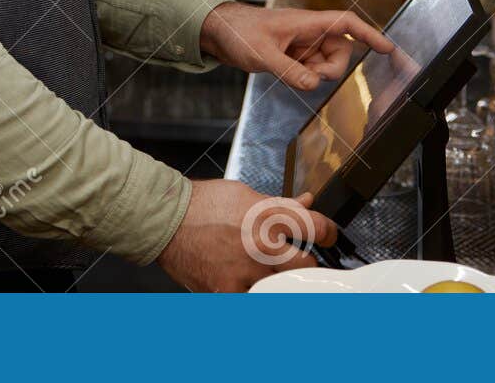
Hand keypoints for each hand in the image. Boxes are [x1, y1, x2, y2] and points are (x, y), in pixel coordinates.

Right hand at [157, 180, 337, 291]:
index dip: (328, 232)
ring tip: (271, 273)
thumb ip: (279, 202)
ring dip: (281, 281)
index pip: (316, 227)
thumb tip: (306, 201)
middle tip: (297, 259)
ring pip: (283, 286)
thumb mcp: (245, 194)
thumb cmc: (202, 204)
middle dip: (305, 261)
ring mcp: (246, 271)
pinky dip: (255, 295)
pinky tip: (251, 288)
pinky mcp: (228, 291)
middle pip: (307, 263)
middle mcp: (262, 245)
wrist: (166, 220)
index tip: (327, 236)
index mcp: (268, 215)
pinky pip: (254, 300)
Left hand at [198, 2, 392, 91]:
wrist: (218, 32)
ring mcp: (301, 45)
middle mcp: (308, 33)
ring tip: (289, 73)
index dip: (368, 35)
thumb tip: (313, 84)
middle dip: (330, 69)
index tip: (387, 48)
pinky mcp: (292, 55)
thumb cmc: (238, 31)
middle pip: (339, 52)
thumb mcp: (262, 53)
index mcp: (306, 23)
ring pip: (325, 64)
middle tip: (308, 76)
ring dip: (315, 75)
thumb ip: (289, 70)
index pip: (346, 25)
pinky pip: (310, 70)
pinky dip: (304, 77)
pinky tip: (284, 74)